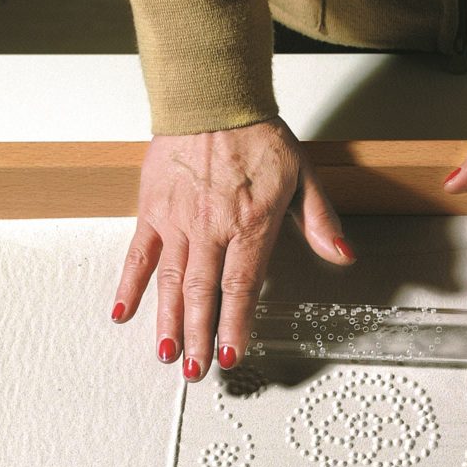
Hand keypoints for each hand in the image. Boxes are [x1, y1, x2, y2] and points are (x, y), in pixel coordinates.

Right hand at [109, 117, 355, 380]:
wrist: (212, 95)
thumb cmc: (257, 136)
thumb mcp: (303, 175)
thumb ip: (321, 221)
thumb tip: (344, 255)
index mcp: (249, 223)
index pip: (242, 286)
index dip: (236, 324)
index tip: (232, 354)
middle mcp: (210, 226)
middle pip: (203, 293)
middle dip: (198, 336)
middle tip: (196, 371)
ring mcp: (177, 219)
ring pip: (170, 281)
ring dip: (167, 321)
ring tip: (166, 354)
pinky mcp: (152, 208)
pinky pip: (138, 252)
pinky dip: (130, 283)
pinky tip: (123, 311)